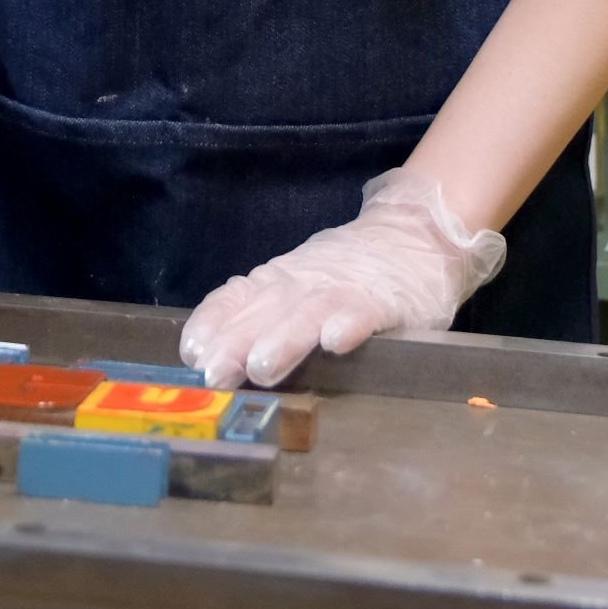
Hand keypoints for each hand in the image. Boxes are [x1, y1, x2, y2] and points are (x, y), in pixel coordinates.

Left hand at [178, 167, 505, 388]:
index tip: (191, 351)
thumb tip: (208, 355)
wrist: (416, 233)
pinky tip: (336, 342)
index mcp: (279, 281)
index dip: (214, 322)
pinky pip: (365, 312)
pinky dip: (349, 324)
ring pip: (308, 312)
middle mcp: (303, 283)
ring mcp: (344, 290)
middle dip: (236, 342)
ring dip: (285, 338)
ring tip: (263, 366)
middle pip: (265, 310)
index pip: (237, 297)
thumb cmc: (348, 273)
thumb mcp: (297, 285)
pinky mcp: (385, 301)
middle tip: (213, 375)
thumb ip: (261, 315)